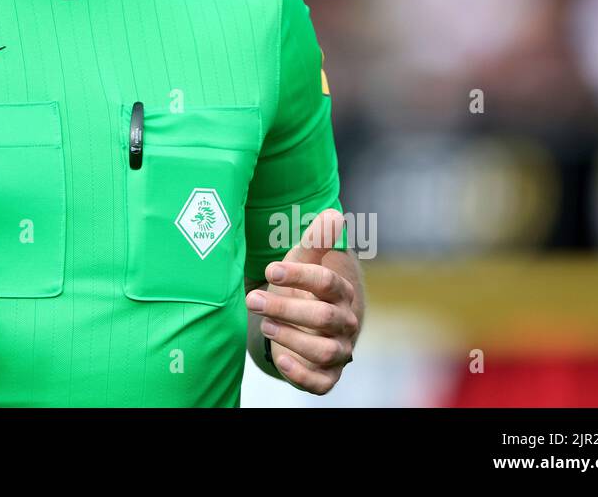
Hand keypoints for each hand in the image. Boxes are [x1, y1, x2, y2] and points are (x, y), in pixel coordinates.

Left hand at [246, 208, 359, 394]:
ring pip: (323, 351)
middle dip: (286, 308)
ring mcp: (338, 352)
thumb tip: (334, 214)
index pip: (328, 283)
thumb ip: (316, 241)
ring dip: (291, 337)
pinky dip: (300, 373)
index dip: (300, 276)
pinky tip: (280, 358)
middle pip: (323, 318)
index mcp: (341, 294)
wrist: (306, 327)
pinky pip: (321, 382)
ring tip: (264, 325)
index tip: (270, 269)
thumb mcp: (303, 263)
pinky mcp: (326, 377)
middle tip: (252, 300)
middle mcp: (344, 324)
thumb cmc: (302, 289)